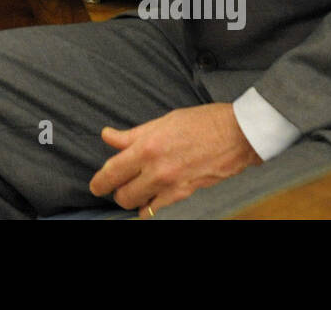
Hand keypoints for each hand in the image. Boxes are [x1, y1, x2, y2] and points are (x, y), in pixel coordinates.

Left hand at [88, 103, 261, 217]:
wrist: (235, 134)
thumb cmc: (200, 122)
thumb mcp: (162, 121)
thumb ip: (133, 134)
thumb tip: (108, 136)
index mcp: (147, 147)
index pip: (112, 171)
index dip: (99, 182)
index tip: (95, 185)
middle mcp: (156, 169)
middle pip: (122, 194)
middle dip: (116, 192)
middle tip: (118, 185)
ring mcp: (171, 184)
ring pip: (138, 204)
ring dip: (132, 200)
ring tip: (135, 191)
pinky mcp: (185, 194)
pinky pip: (159, 209)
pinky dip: (151, 207)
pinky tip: (151, 200)